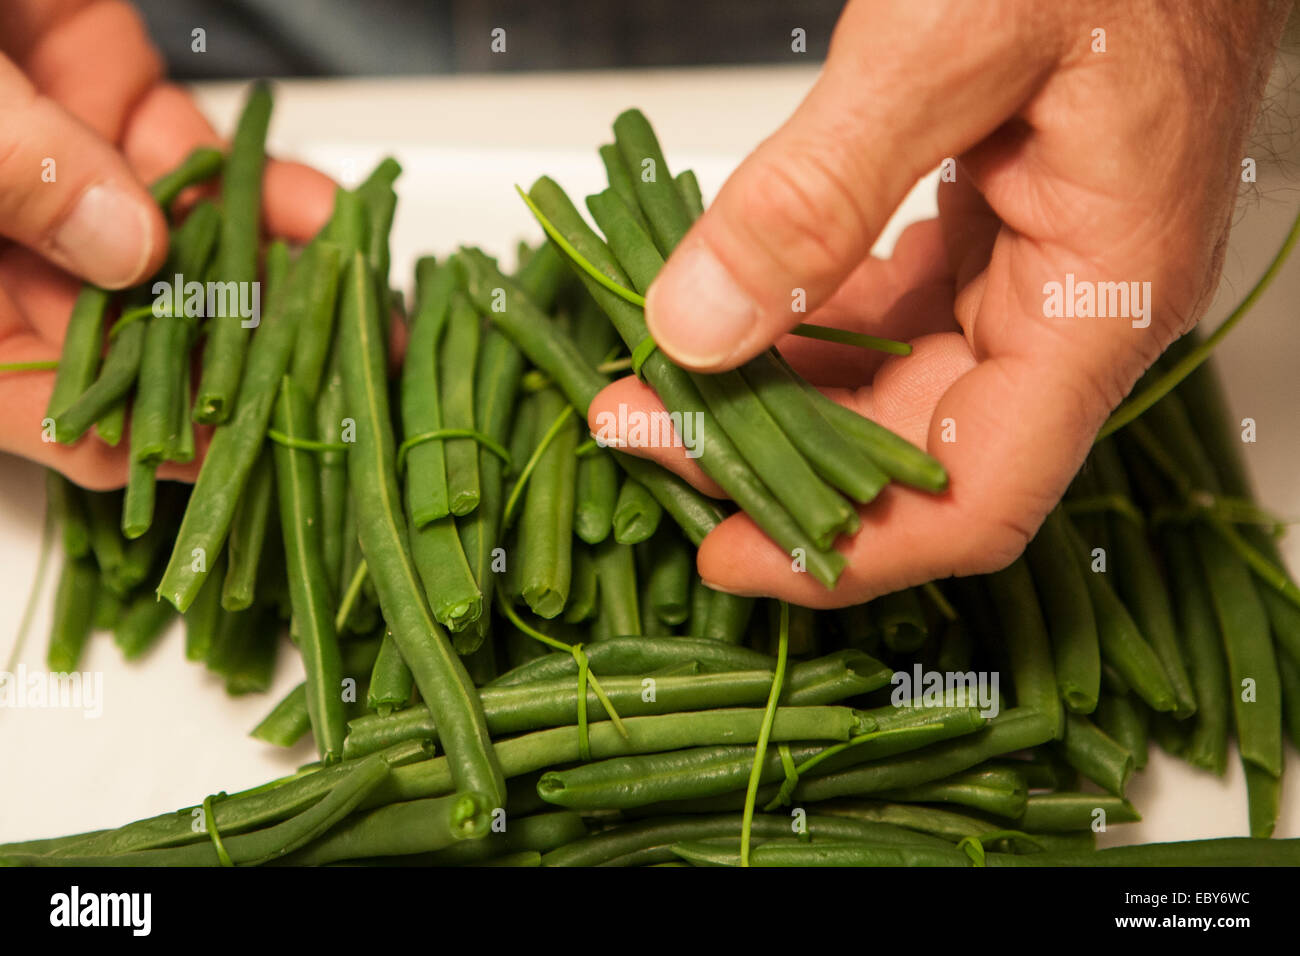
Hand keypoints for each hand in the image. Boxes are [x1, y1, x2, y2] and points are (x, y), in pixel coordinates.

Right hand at [0, 0, 335, 488]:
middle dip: (247, 368)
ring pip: (189, 252)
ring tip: (364, 318)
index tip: (249, 457)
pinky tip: (329, 220)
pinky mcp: (111, 104)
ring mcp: (64, 174)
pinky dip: (266, 187)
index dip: (148, 445)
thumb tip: (129, 252)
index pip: (47, 405)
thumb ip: (16, 175)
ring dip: (280, 284)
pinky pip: (200, 162)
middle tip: (343, 396)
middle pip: (139, 338)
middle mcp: (5, 244)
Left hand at [590, 0, 1290, 606]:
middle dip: (771, 455)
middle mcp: (1075, 307)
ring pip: (895, 383)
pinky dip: (811, 320)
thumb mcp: (948, 43)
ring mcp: (1040, 269)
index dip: (851, 553)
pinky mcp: (1002, 226)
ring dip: (776, 386)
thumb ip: (819, 195)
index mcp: (1099, 299)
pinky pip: (898, 310)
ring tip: (662, 375)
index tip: (731, 557)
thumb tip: (698, 327)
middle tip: (643, 427)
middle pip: (912, 448)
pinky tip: (737, 307)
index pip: (977, 498)